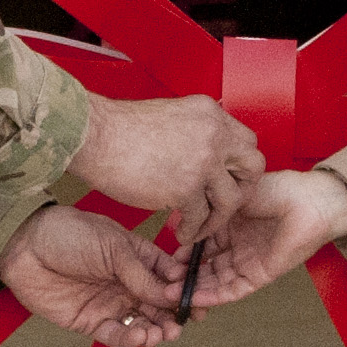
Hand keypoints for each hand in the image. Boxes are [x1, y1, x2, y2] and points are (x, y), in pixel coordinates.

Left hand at [0, 203, 190, 346]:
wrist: (25, 247)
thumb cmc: (69, 234)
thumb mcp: (113, 246)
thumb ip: (141, 273)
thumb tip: (170, 294)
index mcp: (138, 258)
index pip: (170, 277)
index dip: (185, 290)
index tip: (198, 300)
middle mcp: (128, 283)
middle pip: (160, 305)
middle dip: (174, 315)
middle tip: (183, 322)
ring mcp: (110, 303)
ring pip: (142, 323)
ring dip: (157, 330)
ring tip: (164, 333)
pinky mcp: (90, 322)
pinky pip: (116, 336)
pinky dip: (130, 340)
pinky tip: (140, 336)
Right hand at [72, 93, 262, 242]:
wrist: (93, 135)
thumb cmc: (119, 130)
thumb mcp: (171, 118)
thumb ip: (195, 134)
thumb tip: (204, 158)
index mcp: (210, 114)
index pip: (245, 141)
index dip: (239, 165)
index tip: (225, 180)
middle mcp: (214, 134)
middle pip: (253, 166)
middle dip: (241, 190)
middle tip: (223, 205)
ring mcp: (203, 161)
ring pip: (231, 198)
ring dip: (217, 218)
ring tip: (199, 227)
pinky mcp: (186, 187)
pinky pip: (201, 217)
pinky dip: (193, 230)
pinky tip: (181, 232)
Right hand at [179, 168, 346, 309]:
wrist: (308, 201)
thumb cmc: (277, 190)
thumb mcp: (232, 198)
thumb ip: (208, 215)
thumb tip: (180, 227)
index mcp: (230, 225)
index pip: (201, 245)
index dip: (182, 254)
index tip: (163, 260)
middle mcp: (237, 245)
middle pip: (205, 266)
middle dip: (183, 276)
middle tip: (161, 281)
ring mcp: (248, 262)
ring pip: (215, 281)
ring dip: (193, 288)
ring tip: (169, 293)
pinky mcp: (260, 276)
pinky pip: (233, 290)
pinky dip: (213, 295)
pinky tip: (193, 296)